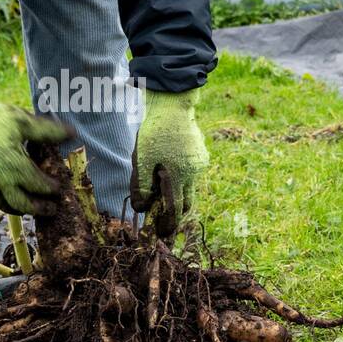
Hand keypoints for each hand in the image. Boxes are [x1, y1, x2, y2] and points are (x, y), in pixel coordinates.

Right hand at [0, 89, 72, 213]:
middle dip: (38, 209)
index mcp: (13, 164)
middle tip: (51, 210)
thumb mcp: (22, 121)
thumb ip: (48, 131)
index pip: (37, 184)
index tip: (59, 189)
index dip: (50, 189)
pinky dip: (4, 200)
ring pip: (4, 205)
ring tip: (31, 207)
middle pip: (22, 204)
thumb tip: (72, 134)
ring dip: (20, 209)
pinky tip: (10, 194)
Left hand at [130, 88, 207, 235]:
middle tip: (164, 223)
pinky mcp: (201, 154)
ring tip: (164, 196)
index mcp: (179, 176)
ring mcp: (200, 164)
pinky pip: (191, 173)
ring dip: (178, 195)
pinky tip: (169, 169)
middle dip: (177, 215)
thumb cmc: (155, 131)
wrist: (174, 105)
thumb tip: (141, 209)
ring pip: (190, 187)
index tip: (163, 236)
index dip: (168, 224)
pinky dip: (182, 178)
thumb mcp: (142, 158)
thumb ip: (142, 185)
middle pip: (186, 202)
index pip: (175, 209)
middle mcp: (194, 174)